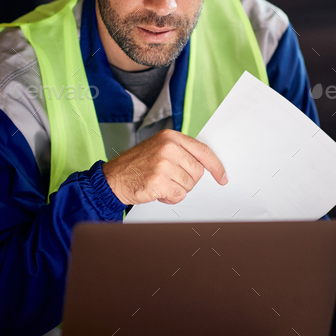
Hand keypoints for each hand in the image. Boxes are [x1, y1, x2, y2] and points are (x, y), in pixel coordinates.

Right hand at [102, 129, 227, 205]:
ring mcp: (163, 164)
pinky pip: (178, 195)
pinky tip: (157, 191)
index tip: (222, 177)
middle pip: (198, 171)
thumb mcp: (159, 148)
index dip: (216, 166)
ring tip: (161, 183)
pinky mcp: (158, 181)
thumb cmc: (137, 165)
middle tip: (171, 179)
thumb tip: (206, 164)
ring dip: (177, 189)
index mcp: (170, 137)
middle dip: (187, 180)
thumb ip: (181, 152)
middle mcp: (168, 147)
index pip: (203, 151)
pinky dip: (170, 198)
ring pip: (189, 185)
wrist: (113, 178)